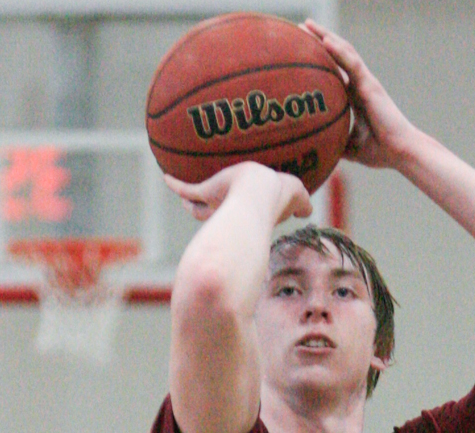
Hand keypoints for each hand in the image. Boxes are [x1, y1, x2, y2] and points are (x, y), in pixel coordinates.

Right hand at [165, 162, 310, 222]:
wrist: (259, 192)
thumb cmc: (279, 194)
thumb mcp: (296, 193)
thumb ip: (301, 204)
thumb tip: (308, 213)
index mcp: (252, 209)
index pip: (244, 212)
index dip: (243, 213)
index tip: (242, 214)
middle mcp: (232, 210)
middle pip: (217, 213)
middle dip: (211, 212)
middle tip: (202, 209)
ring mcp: (217, 201)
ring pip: (199, 205)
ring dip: (192, 202)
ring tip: (184, 197)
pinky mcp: (207, 192)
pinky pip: (187, 188)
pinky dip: (176, 184)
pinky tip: (166, 178)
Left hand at [303, 22, 420, 170]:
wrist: (401, 151)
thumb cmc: (381, 151)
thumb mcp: (351, 147)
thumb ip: (336, 142)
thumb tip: (317, 150)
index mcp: (356, 96)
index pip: (335, 70)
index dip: (321, 57)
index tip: (301, 49)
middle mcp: (361, 84)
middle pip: (338, 55)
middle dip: (320, 39)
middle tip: (300, 27)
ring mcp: (366, 82)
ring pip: (344, 52)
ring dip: (325, 36)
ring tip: (307, 24)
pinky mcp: (370, 85)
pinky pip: (352, 63)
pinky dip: (338, 50)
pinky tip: (324, 40)